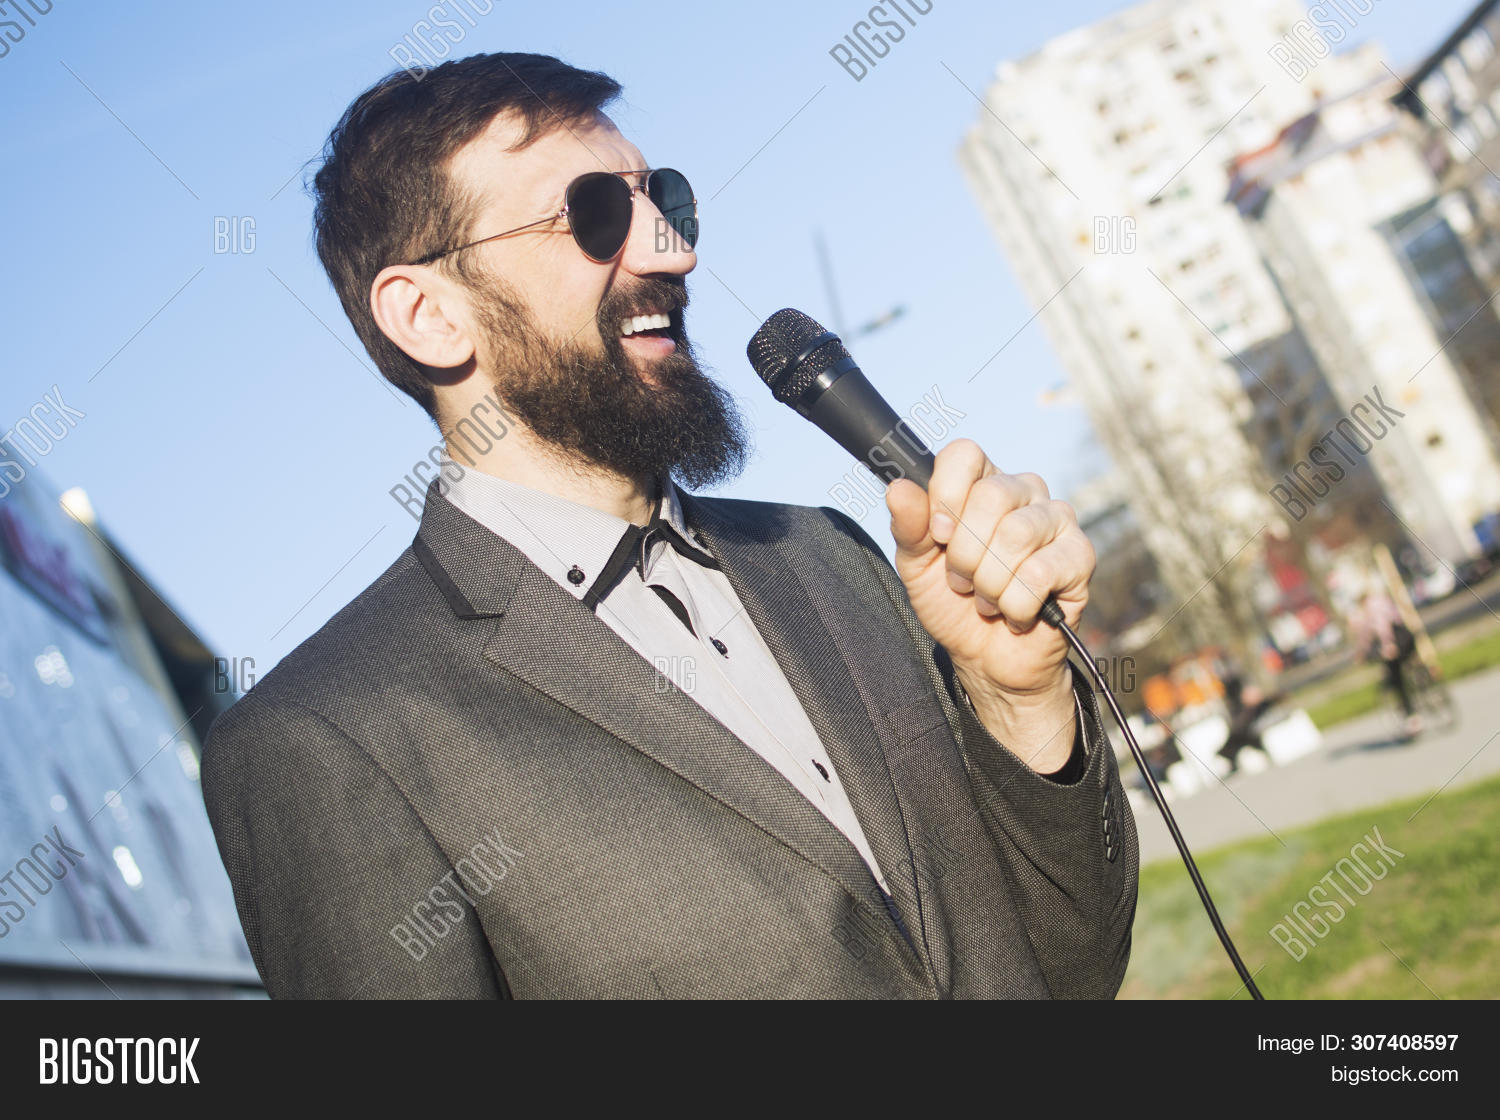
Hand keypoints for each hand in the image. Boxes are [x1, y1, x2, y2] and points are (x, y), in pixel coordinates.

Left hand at [886, 441, 1093, 766]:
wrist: (986, 659)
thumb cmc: (953, 603)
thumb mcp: (917, 565)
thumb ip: (908, 526)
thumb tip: (899, 487)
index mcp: (983, 482)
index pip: (965, 454)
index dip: (944, 496)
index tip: (938, 535)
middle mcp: (1025, 491)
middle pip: (991, 496)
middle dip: (964, 552)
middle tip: (962, 581)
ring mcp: (1057, 521)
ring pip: (1016, 535)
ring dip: (988, 582)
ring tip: (987, 599)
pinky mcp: (1080, 557)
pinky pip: (1039, 573)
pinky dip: (1014, 604)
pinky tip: (1014, 612)